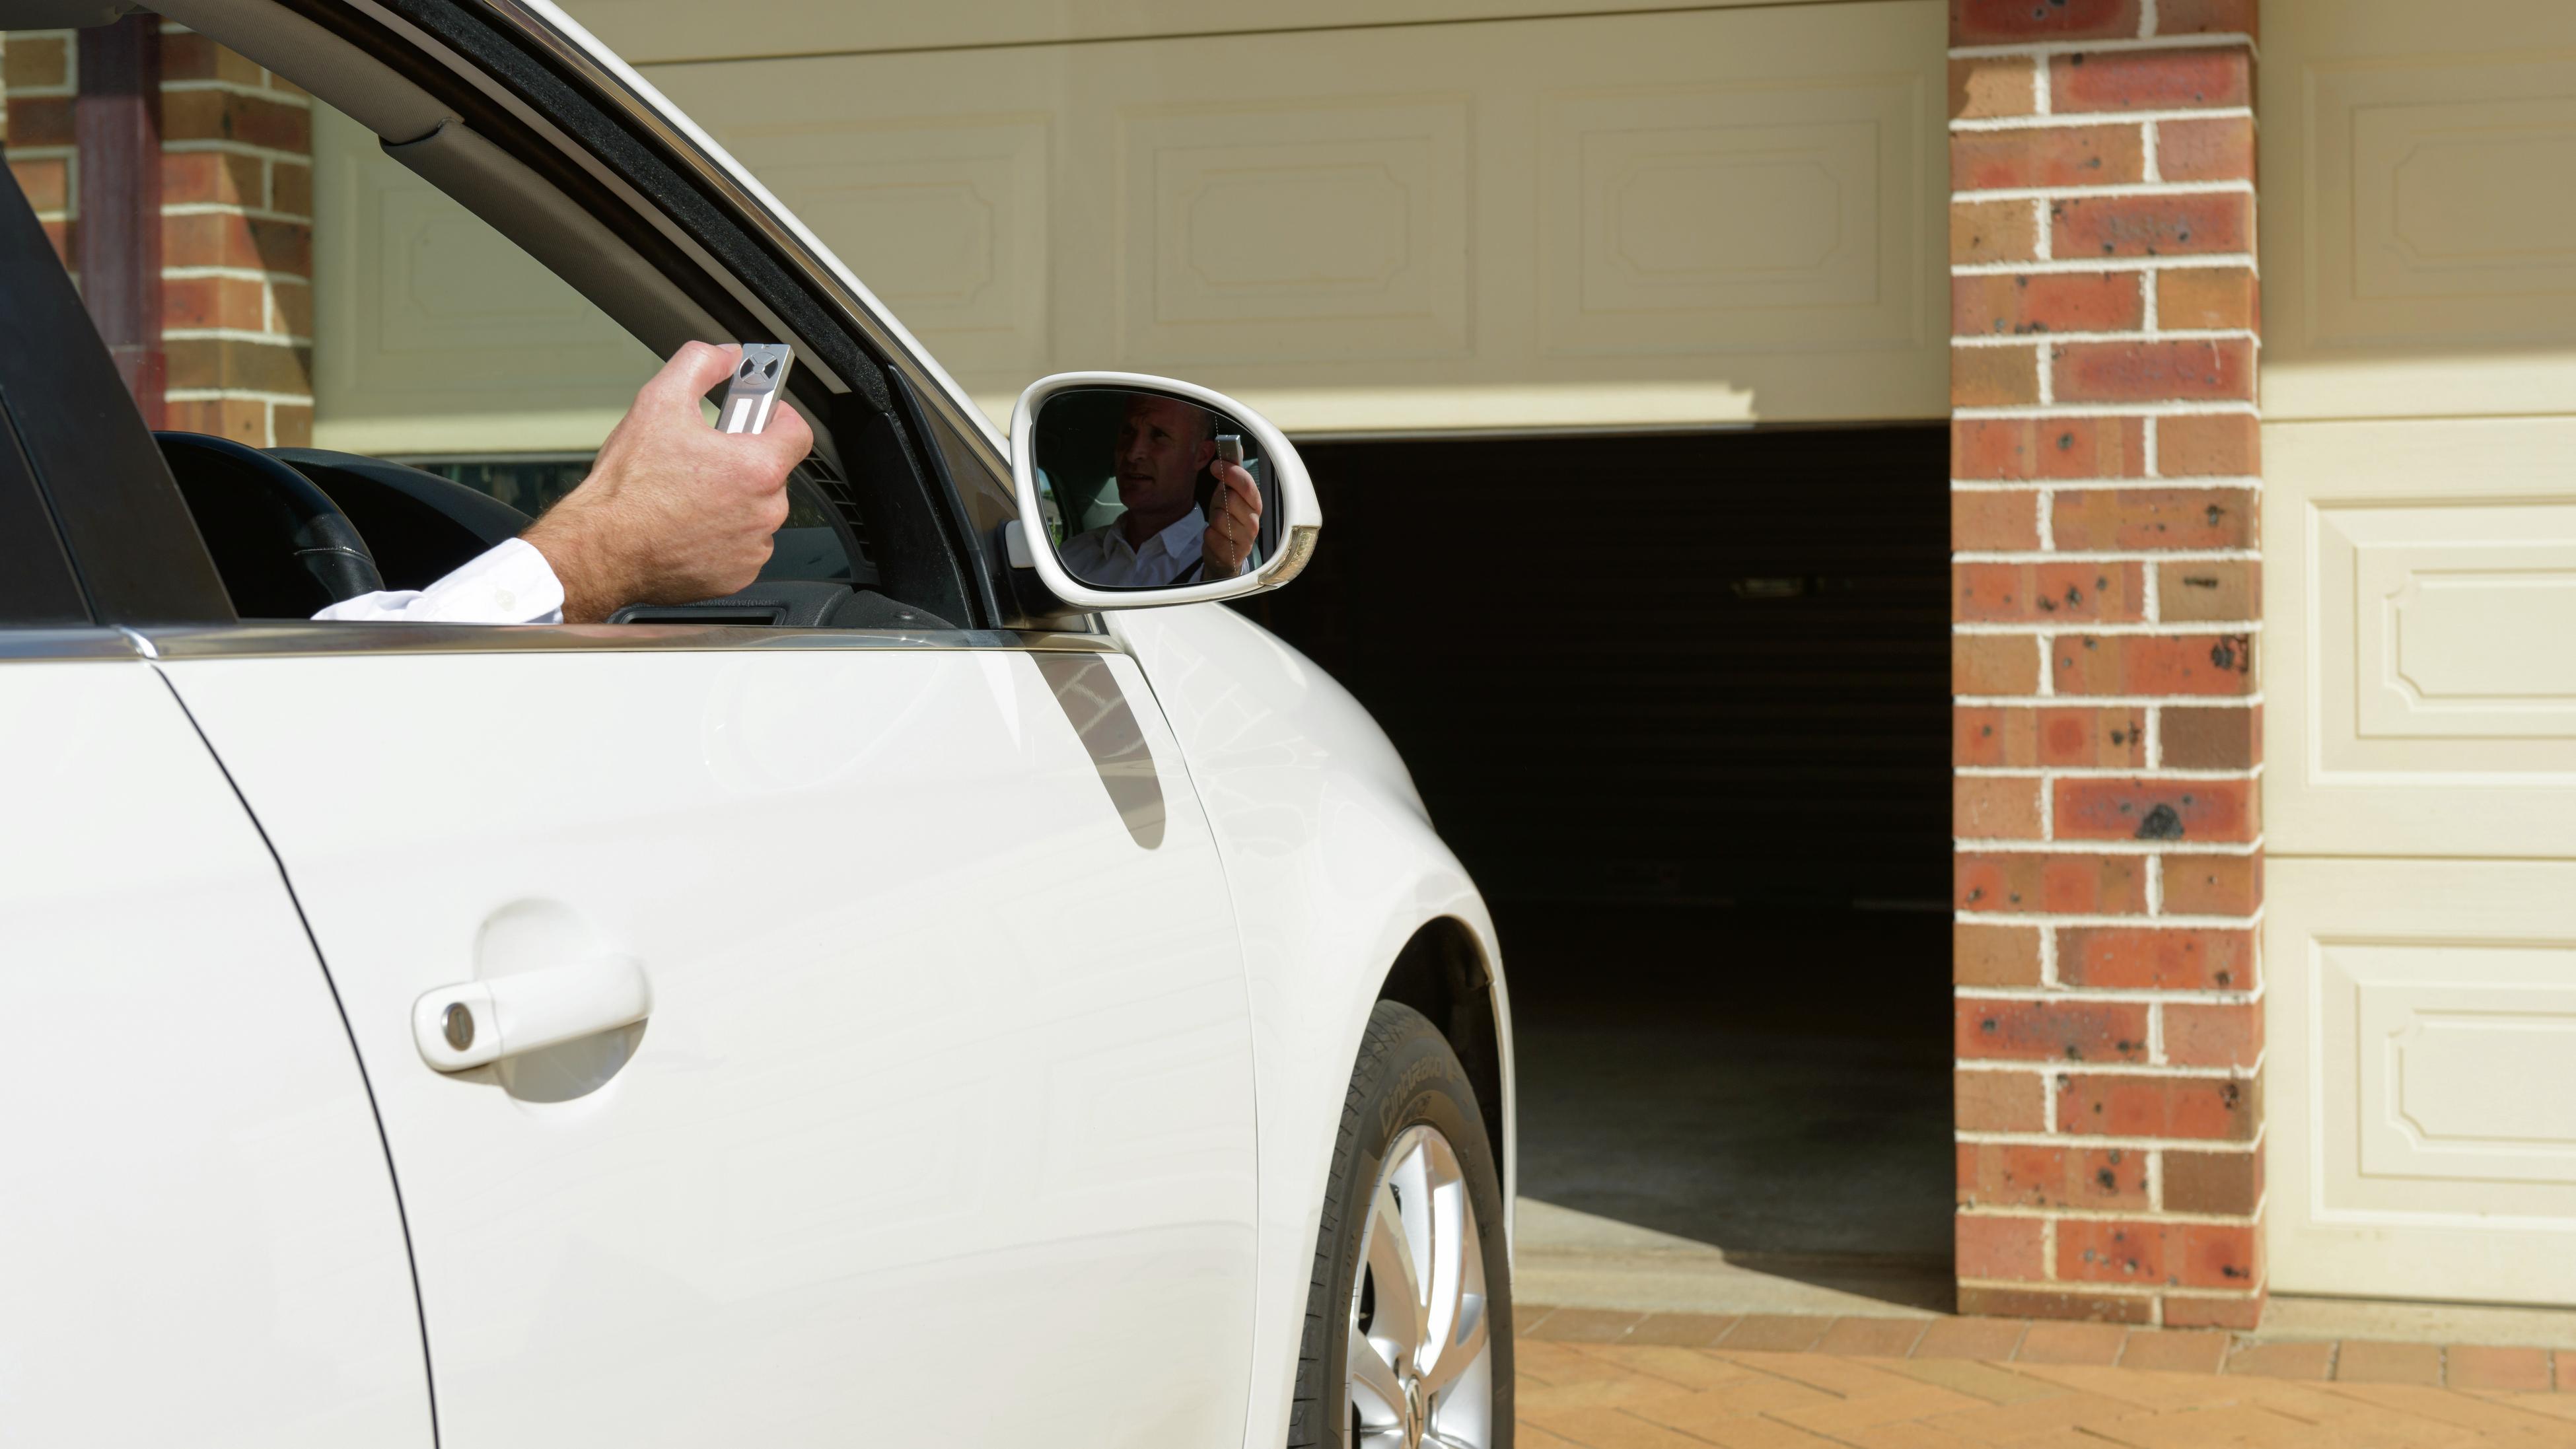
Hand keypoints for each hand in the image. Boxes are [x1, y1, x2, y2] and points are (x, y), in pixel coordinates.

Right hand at [523, 342, 812, 622]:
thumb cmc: (628, 488)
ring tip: (688, 495)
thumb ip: (699, 365)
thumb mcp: (658, 402)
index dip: (777, 417)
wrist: (602, 550)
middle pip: (771, 472)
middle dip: (742, 461)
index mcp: (758, 467)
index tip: (759, 416)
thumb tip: (724, 356)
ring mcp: (753, 547)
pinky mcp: (739, 576)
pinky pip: (742, 546)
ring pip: (756, 511)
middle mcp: (765, 511)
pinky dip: (722, 536)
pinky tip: (687, 525)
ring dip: (732, 500)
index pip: (797, 432)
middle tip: (704, 458)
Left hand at [1200, 461, 1260, 578]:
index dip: (1231, 472)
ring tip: (1218, 524)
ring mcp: (1245, 539)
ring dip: (1213, 519)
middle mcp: (1254, 521)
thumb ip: (1232, 475)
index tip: (1216, 466)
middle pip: (1230, 499)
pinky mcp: (1233, 554)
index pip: (1247, 484)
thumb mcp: (1229, 495)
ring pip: (1219, 518)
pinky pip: (1212, 536)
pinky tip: (1215, 537)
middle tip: (1218, 504)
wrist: (1225, 555)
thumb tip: (1235, 448)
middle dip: (1218, 500)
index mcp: (1255, 503)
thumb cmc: (1227, 520)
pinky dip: (1209, 535)